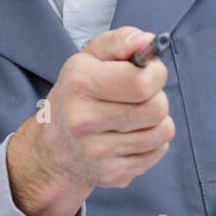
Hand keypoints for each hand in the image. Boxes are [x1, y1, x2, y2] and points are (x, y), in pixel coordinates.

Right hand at [7, 26, 174, 215]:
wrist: (52, 148)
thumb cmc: (76, 95)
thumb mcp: (87, 59)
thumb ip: (118, 41)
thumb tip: (148, 41)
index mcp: (80, 85)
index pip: (142, 82)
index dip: (156, 73)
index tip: (149, 72)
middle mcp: (85, 121)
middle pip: (156, 108)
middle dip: (157, 97)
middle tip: (140, 96)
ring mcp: (98, 153)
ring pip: (162, 131)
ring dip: (156, 120)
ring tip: (135, 115)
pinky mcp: (113, 174)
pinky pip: (158, 151)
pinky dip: (152, 141)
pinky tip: (131, 135)